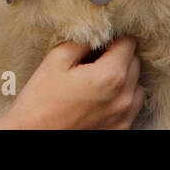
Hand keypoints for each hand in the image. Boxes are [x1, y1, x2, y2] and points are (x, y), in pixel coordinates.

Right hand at [0, 36, 144, 128]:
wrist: (32, 133)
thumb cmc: (41, 100)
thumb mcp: (56, 59)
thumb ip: (82, 42)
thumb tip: (96, 36)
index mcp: (110, 76)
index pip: (128, 44)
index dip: (113, 38)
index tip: (99, 41)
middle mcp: (124, 97)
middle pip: (135, 63)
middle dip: (118, 56)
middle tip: (93, 59)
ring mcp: (124, 116)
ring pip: (137, 85)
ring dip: (123, 77)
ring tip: (98, 79)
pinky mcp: (120, 129)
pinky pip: (132, 106)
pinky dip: (122, 97)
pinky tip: (100, 96)